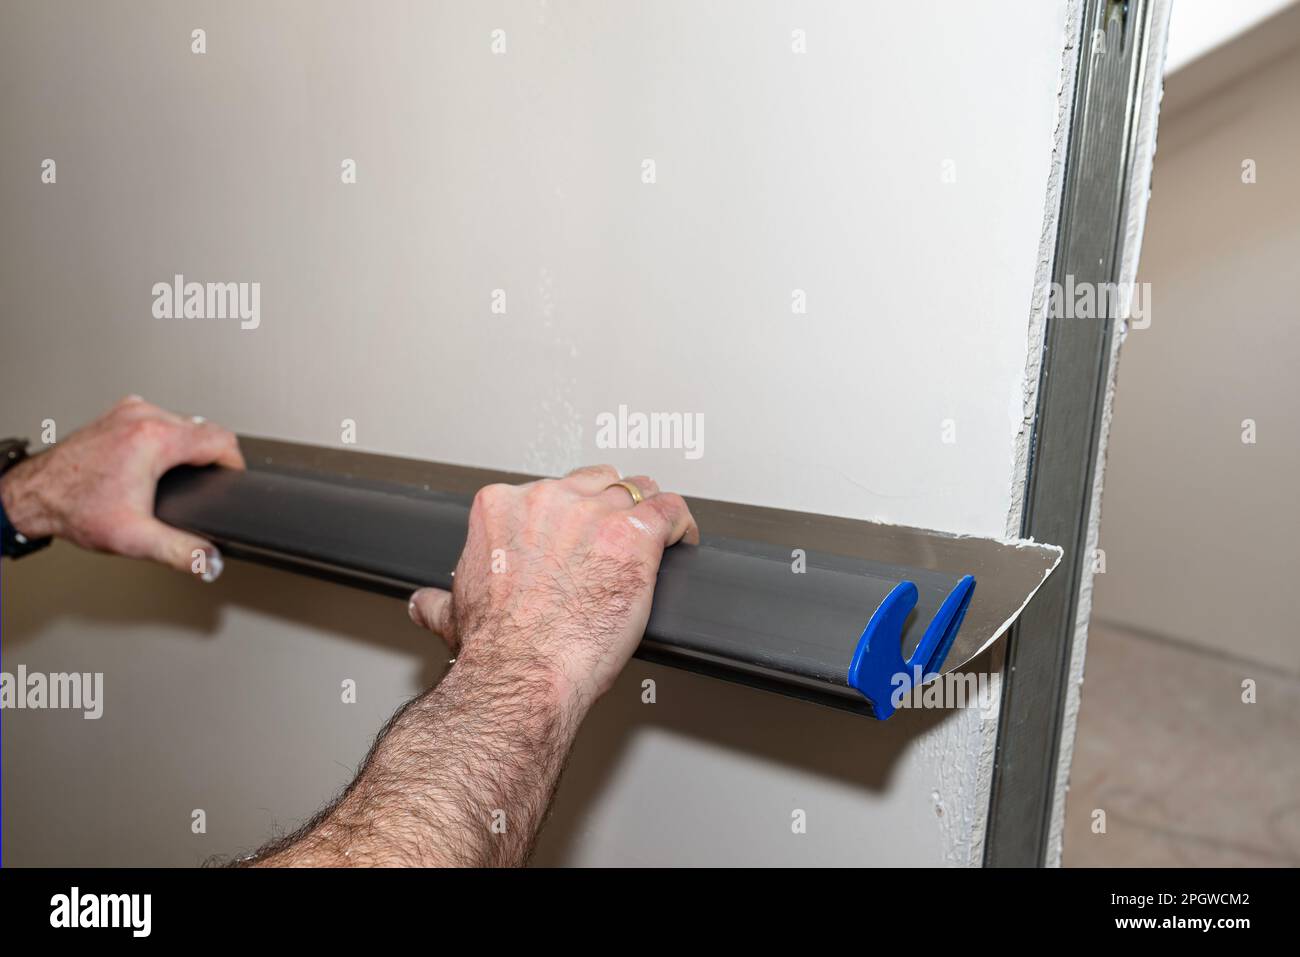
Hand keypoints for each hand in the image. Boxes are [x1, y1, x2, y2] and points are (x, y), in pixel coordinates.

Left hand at [0, 395, 244, 576]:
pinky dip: (164, 437)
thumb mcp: (134, 538)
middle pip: (202, 429)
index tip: (231, 477)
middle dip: (208, 457)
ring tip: (179, 472)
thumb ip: (180, 551)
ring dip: (186, 446)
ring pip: (181, 422)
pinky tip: (154, 460)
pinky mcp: (118, 413)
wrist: (35, 495)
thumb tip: (210, 560)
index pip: (220, 438)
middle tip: (203, 483)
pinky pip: (159, 418)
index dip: (234, 462)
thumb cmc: (75, 508)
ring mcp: (129, 411)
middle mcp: (143, 417)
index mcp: (155, 438)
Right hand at [408, 466, 699, 715]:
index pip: (551, 489)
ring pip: (635, 489)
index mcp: (501, 508)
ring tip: (654, 541)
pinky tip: (682, 540)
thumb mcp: (454, 616)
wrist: (523, 674)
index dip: (570, 514)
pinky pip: (671, 508)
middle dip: (606, 508)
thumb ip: (440, 601)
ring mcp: (593, 513)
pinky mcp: (635, 533)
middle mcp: (548, 500)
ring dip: (644, 513)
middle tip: (613, 542)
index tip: (575, 540)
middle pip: (594, 482)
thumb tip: (425, 604)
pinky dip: (681, 524)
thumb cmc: (497, 649)